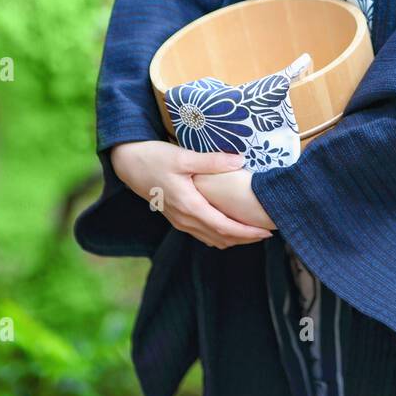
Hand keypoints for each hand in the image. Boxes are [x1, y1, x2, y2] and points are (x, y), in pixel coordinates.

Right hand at [110, 139, 273, 248]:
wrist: (128, 164)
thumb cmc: (154, 158)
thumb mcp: (183, 157)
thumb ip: (211, 161)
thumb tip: (239, 161)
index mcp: (189, 206)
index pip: (224, 227)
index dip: (246, 232)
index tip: (266, 231)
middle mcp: (185, 219)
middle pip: (220, 237)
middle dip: (245, 238)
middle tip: (267, 233)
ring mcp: (179, 220)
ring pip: (211, 238)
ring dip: (232, 238)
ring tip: (252, 232)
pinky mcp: (176, 217)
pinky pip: (201, 233)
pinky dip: (219, 235)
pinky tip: (228, 227)